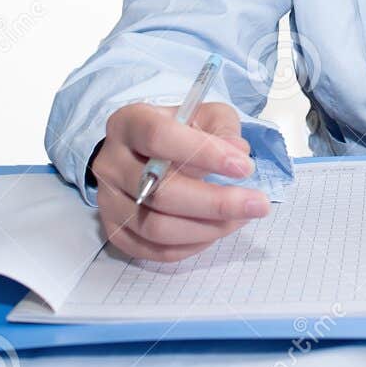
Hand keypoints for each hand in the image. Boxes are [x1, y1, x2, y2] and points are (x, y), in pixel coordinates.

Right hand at [89, 100, 270, 262]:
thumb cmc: (179, 133)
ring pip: (157, 227)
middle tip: (257, 204)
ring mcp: (108, 201)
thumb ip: (223, 129)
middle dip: (217, 202)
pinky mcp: (114, 231)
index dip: (205, 153)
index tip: (244, 167)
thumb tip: (237, 154)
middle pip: (161, 192)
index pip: (160, 137)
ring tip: (241, 218)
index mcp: (129, 124)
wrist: (144, 155)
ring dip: (208, 228)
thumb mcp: (204, 116)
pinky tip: (216, 230)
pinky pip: (154, 250)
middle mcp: (111, 163)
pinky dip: (191, 245)